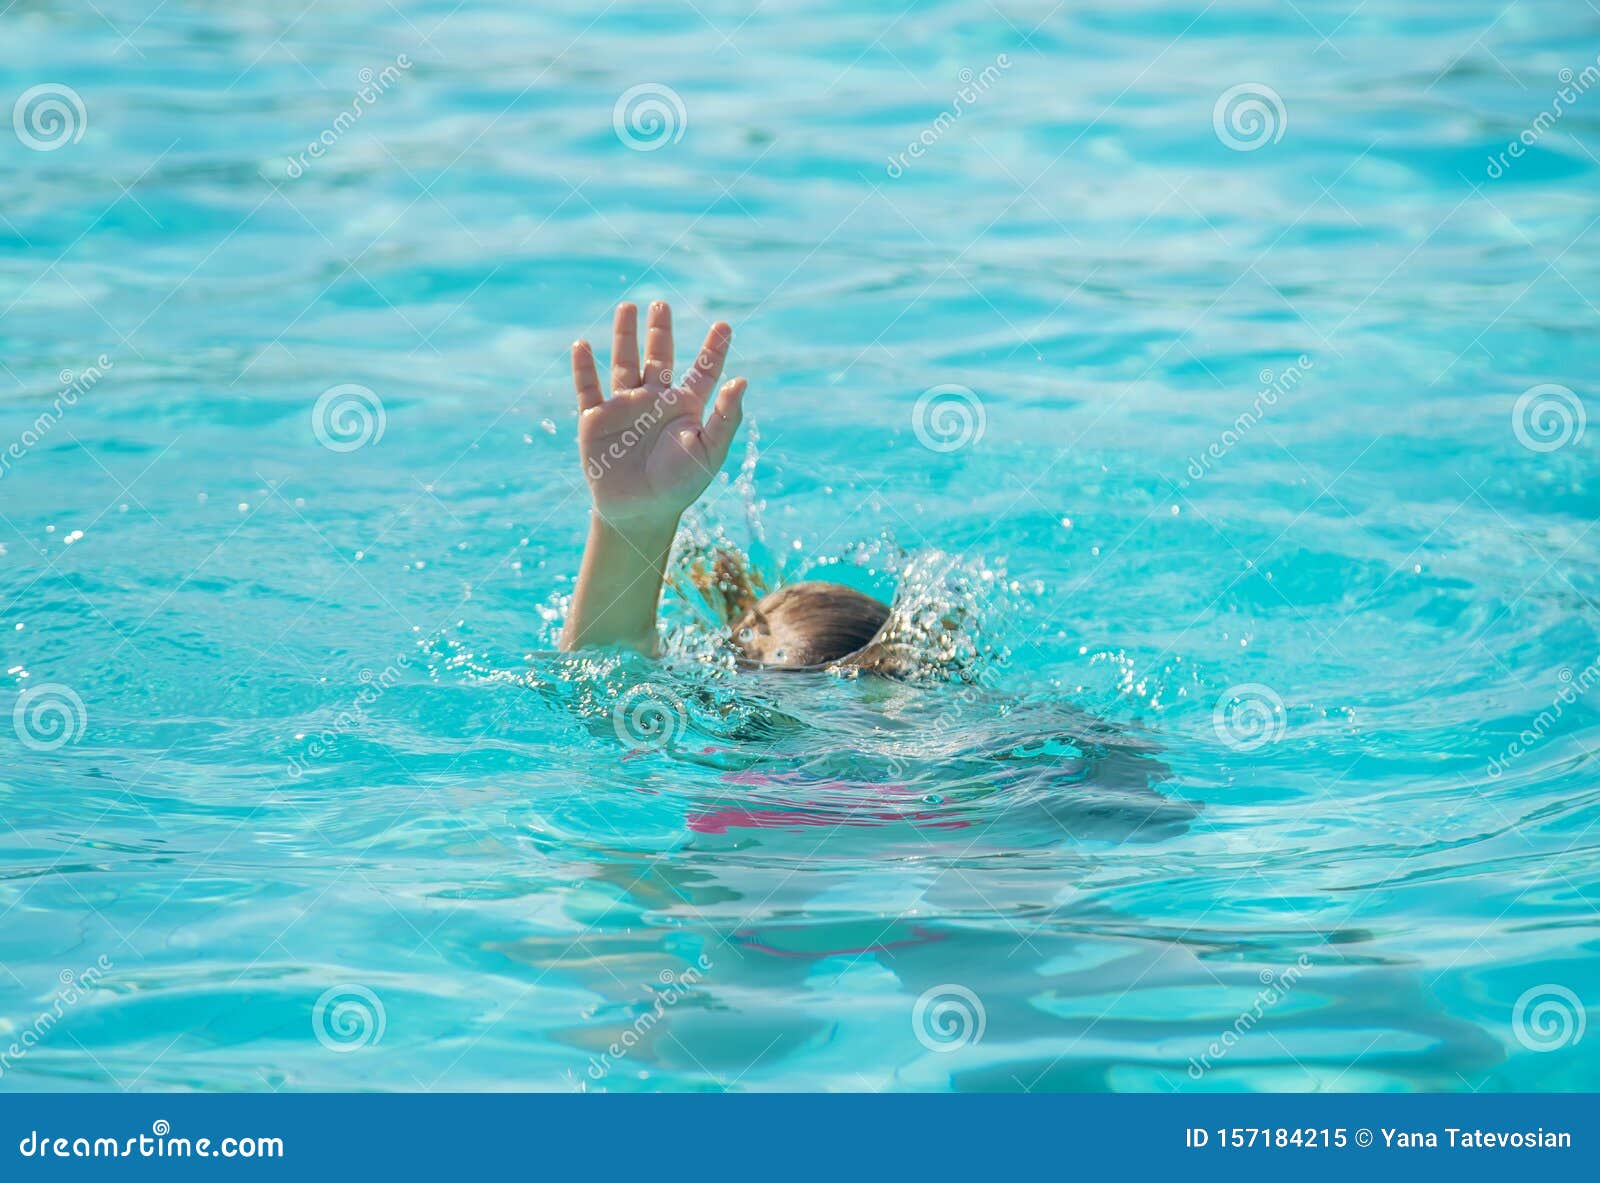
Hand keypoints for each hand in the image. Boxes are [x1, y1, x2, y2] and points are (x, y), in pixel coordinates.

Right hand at [571, 301, 746, 529]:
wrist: (639, 513)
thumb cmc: (679, 486)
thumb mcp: (709, 452)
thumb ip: (725, 417)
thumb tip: (742, 381)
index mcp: (685, 408)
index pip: (703, 370)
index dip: (714, 348)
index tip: (726, 324)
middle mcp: (655, 402)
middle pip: (659, 357)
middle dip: (660, 331)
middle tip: (661, 303)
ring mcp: (624, 408)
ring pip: (624, 363)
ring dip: (624, 336)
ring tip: (627, 307)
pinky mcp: (596, 420)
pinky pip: (588, 389)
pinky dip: (583, 368)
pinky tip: (583, 345)